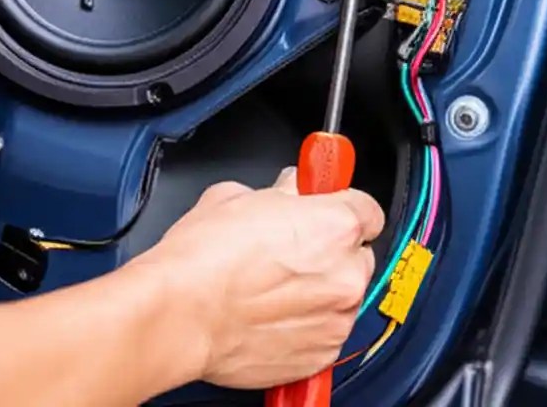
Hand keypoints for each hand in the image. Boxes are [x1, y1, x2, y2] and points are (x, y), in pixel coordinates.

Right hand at [136, 168, 384, 388]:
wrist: (179, 314)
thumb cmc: (202, 260)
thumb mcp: (237, 196)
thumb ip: (280, 194)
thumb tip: (289, 192)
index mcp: (335, 226)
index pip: (367, 209)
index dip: (342, 208)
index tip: (327, 210)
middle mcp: (345, 274)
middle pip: (357, 256)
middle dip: (330, 253)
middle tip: (290, 251)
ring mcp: (335, 319)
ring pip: (342, 298)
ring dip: (319, 292)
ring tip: (272, 289)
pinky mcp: (320, 355)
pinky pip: (324, 333)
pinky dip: (306, 326)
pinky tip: (270, 316)